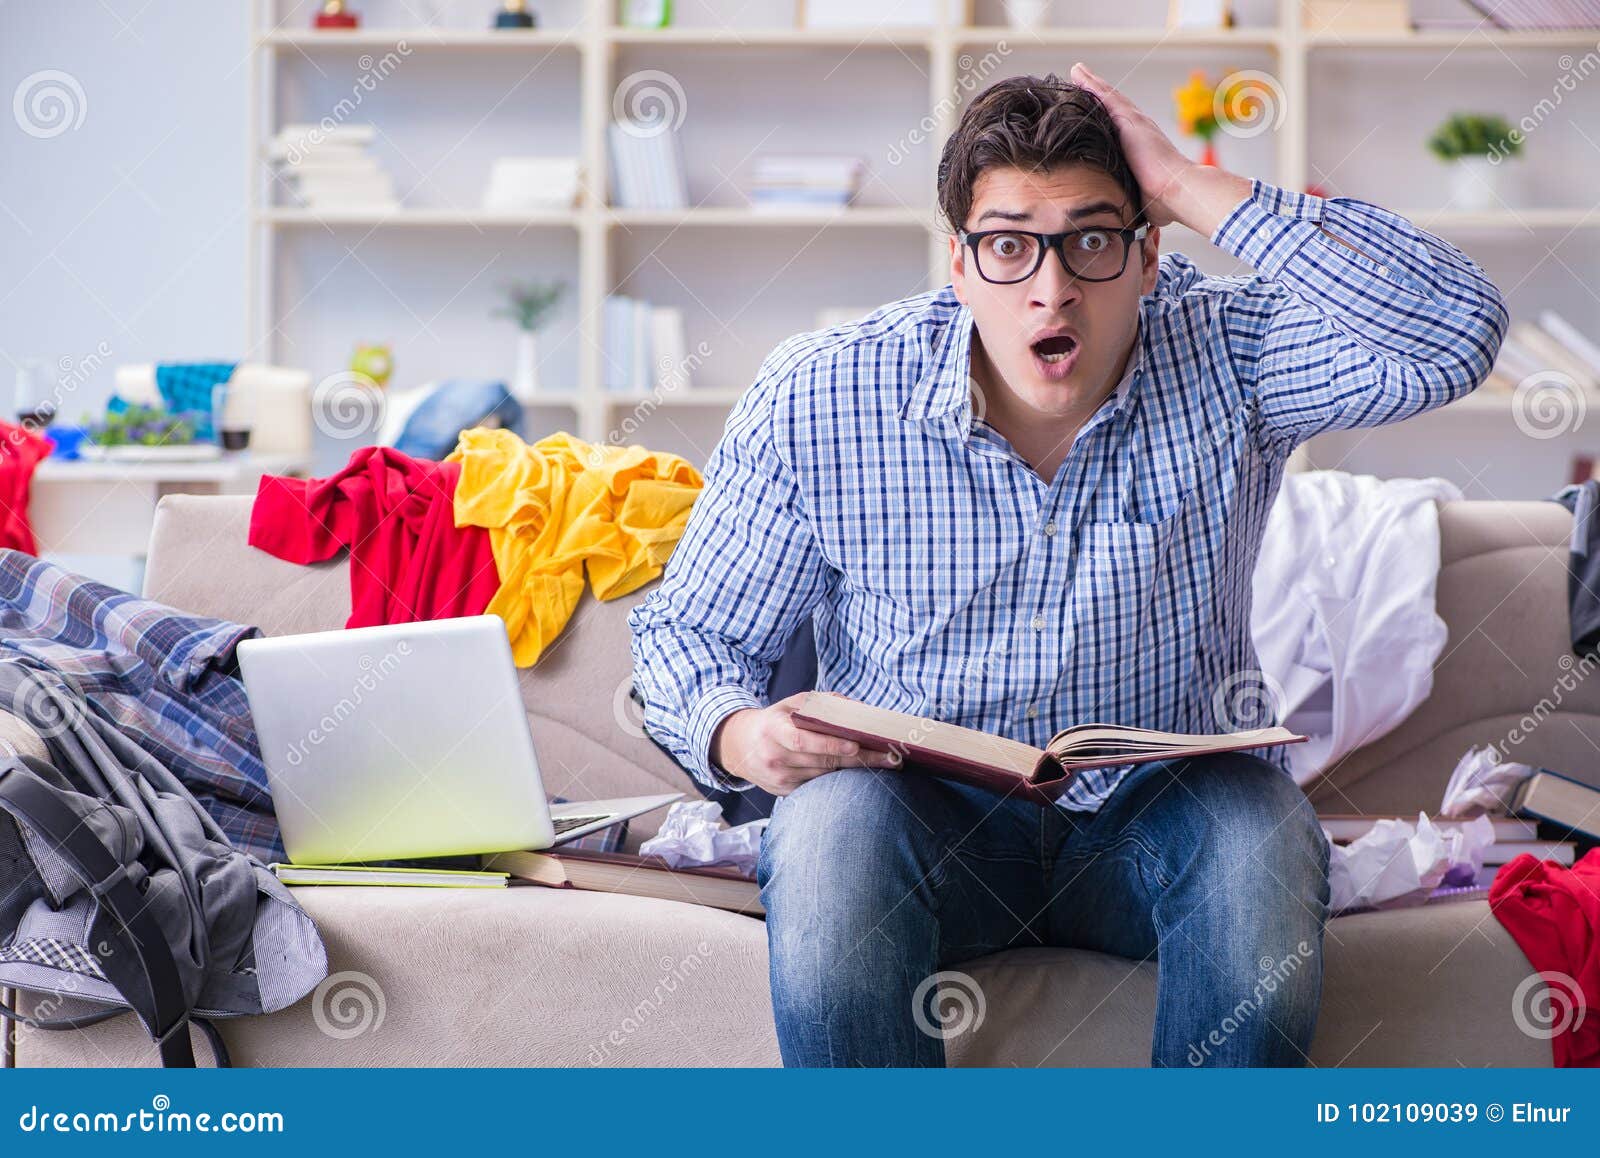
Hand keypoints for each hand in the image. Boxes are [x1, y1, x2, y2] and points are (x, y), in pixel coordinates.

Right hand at [710, 692, 901, 795]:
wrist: (739, 746)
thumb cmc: (775, 720)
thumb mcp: (792, 704)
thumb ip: (824, 704)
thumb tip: (859, 710)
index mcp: (774, 730)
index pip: (802, 740)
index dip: (830, 744)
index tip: (856, 745)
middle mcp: (775, 757)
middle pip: (823, 761)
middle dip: (860, 759)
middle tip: (892, 758)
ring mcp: (779, 778)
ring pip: (824, 776)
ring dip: (855, 771)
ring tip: (886, 764)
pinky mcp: (784, 793)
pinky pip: (817, 787)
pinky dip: (839, 781)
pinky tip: (860, 776)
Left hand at [1070, 61, 1251, 236]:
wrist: (1178, 192)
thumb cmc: (1166, 203)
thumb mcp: (1143, 200)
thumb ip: (1135, 202)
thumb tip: (1131, 222)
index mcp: (1141, 148)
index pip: (1119, 128)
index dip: (1107, 116)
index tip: (1095, 109)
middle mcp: (1139, 131)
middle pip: (1113, 106)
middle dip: (1098, 93)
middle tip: (1081, 78)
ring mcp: (1135, 123)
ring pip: (1108, 97)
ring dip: (1092, 84)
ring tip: (1077, 71)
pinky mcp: (1129, 121)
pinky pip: (1106, 97)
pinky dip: (1092, 85)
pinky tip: (1079, 75)